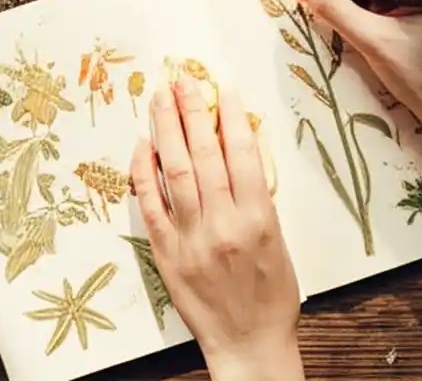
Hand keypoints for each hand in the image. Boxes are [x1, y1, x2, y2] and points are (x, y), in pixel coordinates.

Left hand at [131, 78, 303, 380]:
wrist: (249, 343)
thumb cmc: (272, 294)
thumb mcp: (280, 239)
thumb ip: (258, 195)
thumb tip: (242, 147)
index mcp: (258, 219)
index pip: (241, 154)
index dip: (230, 117)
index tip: (222, 89)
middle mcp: (222, 224)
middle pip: (203, 155)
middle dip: (191, 112)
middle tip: (182, 78)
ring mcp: (190, 238)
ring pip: (173, 172)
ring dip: (165, 130)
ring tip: (160, 98)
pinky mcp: (166, 252)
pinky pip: (150, 205)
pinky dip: (143, 173)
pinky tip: (142, 145)